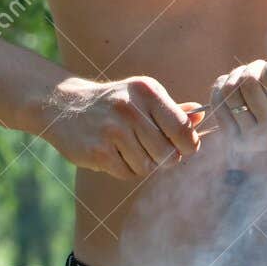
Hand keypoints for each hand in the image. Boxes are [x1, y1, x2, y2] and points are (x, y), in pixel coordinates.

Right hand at [45, 74, 203, 179]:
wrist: (65, 106)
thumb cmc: (114, 102)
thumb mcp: (142, 96)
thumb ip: (172, 109)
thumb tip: (201, 117)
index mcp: (147, 92)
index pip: (182, 128)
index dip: (189, 144)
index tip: (185, 147)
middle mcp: (130, 109)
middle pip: (167, 153)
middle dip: (166, 158)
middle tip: (154, 151)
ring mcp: (112, 131)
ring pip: (148, 166)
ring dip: (143, 164)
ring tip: (129, 148)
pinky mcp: (97, 151)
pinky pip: (127, 173)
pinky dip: (125, 169)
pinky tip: (114, 154)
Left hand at [206, 45, 266, 153]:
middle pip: (249, 83)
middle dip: (255, 68)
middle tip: (264, 71)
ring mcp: (252, 140)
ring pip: (230, 91)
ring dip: (238, 75)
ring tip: (251, 78)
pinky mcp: (234, 140)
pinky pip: (217, 102)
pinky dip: (223, 86)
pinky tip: (237, 87)